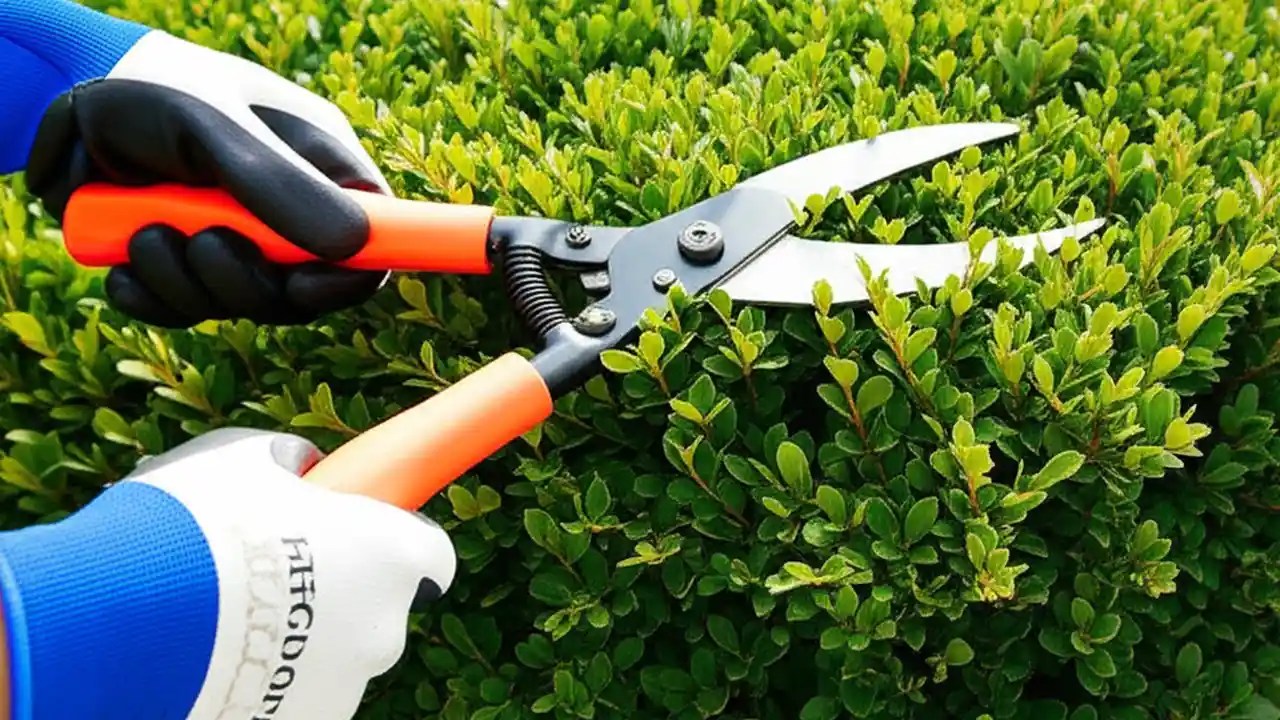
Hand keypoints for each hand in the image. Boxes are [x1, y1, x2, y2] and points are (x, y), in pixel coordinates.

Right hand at [0, 427, 454, 719]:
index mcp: (391, 554)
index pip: (430, 554)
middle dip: (338, 592)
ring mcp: (343, 687)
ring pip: (333, 658)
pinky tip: (211, 659)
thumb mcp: (245, 461)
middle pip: (376, 609)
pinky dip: (265, 681)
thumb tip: (300, 469)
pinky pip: (292, 697)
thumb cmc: (193, 523)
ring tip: (223, 618)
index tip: (370, 537)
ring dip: (299, 640)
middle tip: (272, 575)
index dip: (397, 541)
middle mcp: (384, 628)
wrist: (120, 621)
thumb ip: (291, 464)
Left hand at [24, 30, 391, 326]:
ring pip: (238, 306)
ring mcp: (236, 241)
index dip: (349, 277)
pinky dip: (151, 298)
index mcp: (321, 169)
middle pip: (302, 291)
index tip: (304, 286)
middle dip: (246, 283)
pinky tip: (126, 262)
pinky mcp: (183, 266)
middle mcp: (287, 212)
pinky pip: (184, 312)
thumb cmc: (155, 90)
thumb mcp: (219, 131)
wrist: (63, 96)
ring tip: (145, 234)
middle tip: (202, 246)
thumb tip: (354, 247)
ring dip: (186, 283)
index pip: (372, 240)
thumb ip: (282, 188)